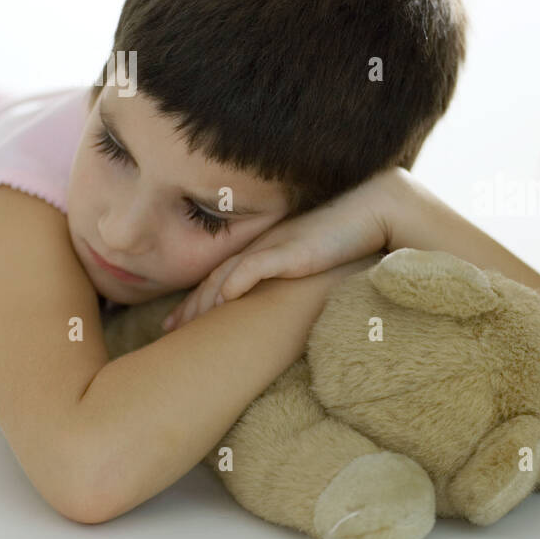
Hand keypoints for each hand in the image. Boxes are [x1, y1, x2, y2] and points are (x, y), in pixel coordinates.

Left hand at [162, 167, 412, 330]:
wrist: (372, 209)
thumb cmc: (348, 238)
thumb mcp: (313, 261)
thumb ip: (293, 277)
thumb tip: (278, 305)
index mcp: (265, 249)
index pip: (222, 276)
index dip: (198, 299)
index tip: (179, 322)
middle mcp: (263, 246)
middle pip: (216, 278)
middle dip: (190, 306)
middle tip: (167, 329)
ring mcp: (275, 247)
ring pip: (229, 275)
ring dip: (205, 299)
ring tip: (185, 324)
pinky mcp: (293, 250)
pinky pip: (259, 265)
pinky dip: (239, 280)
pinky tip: (226, 296)